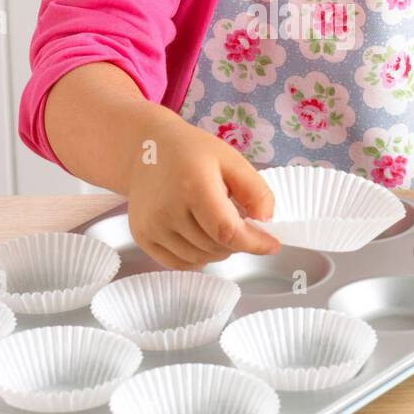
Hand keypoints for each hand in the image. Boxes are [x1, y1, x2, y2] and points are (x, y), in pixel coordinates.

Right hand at [126, 117, 281, 269]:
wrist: (147, 150)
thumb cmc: (192, 153)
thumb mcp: (231, 160)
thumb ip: (255, 191)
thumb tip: (265, 223)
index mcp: (193, 186)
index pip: (227, 231)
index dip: (253, 243)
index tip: (271, 244)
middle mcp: (167, 210)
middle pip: (216, 247)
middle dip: (237, 242)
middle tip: (238, 221)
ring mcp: (151, 226)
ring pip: (199, 259)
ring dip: (218, 250)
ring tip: (216, 225)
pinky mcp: (141, 236)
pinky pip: (178, 263)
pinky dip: (197, 258)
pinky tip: (200, 237)